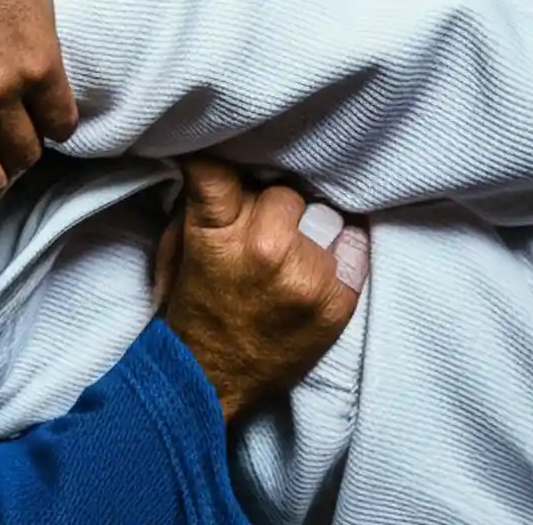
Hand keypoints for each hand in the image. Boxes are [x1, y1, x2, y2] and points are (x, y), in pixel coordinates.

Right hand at [154, 156, 367, 421]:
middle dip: (274, 208)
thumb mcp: (178, 249)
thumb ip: (202, 206)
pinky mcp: (337, 300)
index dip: (224, 158)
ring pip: (324, 217)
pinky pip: (354, 248)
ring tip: (291, 255)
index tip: (228, 153)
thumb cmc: (192, 307)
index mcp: (217, 231)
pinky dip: (337, 255)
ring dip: (308, 232)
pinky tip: (316, 267)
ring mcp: (306, 275)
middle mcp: (266, 248)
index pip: (221, 169)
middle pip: (286, 192)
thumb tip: (225, 162)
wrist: (208, 378)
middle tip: (263, 229)